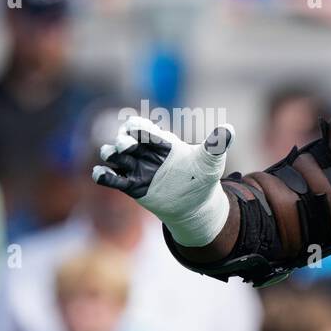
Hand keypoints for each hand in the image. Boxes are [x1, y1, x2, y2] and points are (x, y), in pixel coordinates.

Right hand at [92, 116, 233, 246]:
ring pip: (112, 155)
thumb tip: (229, 129)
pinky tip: (101, 175)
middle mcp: (144, 151)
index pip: (139, 125)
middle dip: (121, 138)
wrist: (195, 205)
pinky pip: (110, 178)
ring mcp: (135, 168)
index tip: (140, 132)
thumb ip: (215, 145)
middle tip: (127, 145)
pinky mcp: (131, 186)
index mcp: (160, 140)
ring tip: (114, 155)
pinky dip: (102, 175)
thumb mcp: (210, 161)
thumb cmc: (201, 178)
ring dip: (109, 152)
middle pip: (122, 137)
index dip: (136, 126)